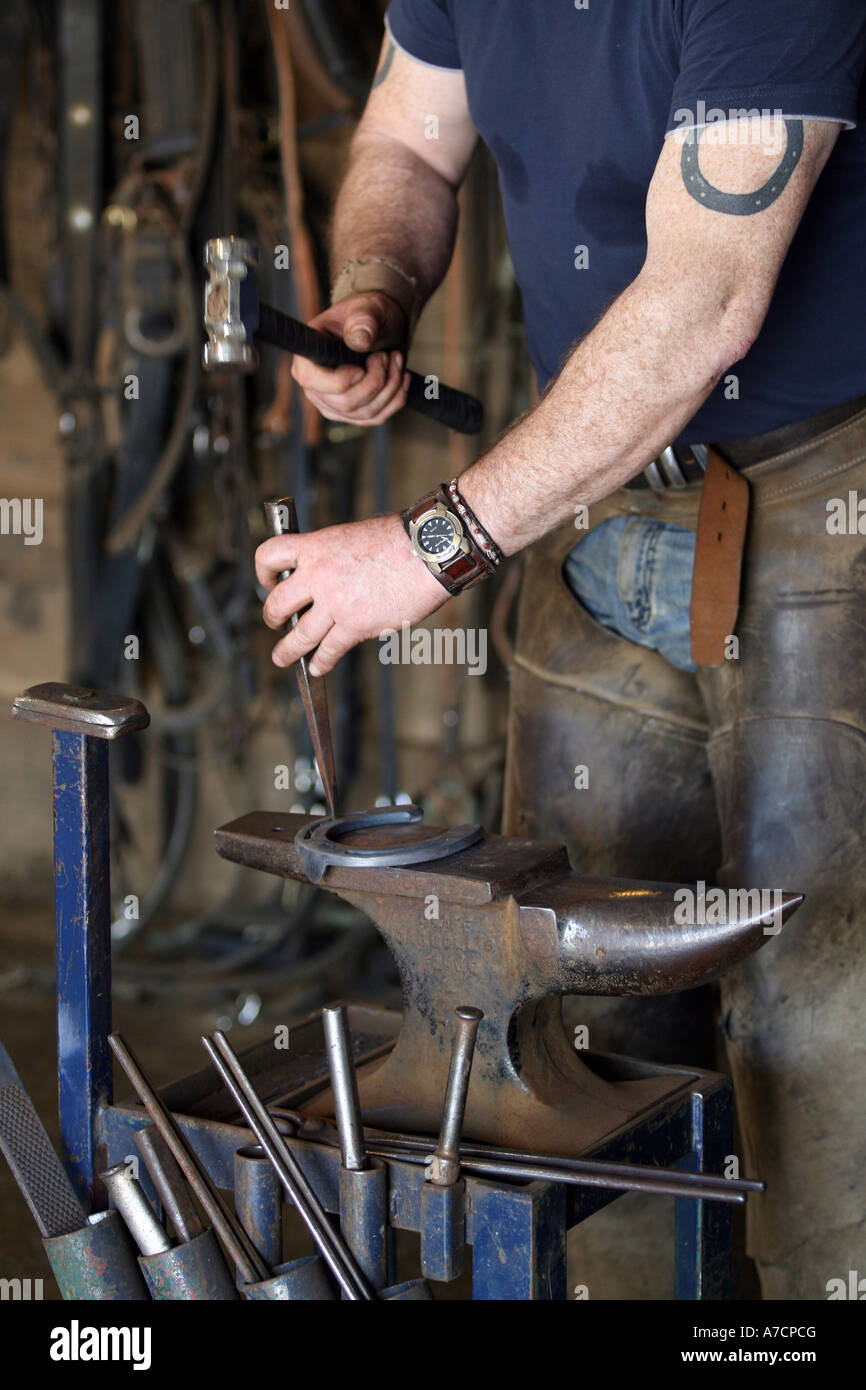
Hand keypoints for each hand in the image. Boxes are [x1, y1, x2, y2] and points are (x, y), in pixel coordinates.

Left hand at [256, 513, 448, 674]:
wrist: (429, 550)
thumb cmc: (402, 539)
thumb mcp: (354, 535)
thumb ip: (333, 556)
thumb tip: (328, 574)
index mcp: (316, 547)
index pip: (269, 556)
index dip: (263, 573)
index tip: (269, 583)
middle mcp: (318, 575)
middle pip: (276, 603)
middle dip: (272, 618)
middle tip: (276, 623)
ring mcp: (334, 603)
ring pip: (298, 636)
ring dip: (287, 651)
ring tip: (283, 657)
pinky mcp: (355, 626)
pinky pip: (328, 651)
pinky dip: (321, 663)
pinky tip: (318, 667)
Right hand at [291, 292, 410, 425]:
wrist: (380, 329)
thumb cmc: (367, 317)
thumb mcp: (366, 309)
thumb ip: (362, 319)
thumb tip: (359, 338)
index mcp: (307, 358)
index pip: (310, 380)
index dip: (340, 379)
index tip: (362, 365)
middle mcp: (315, 387)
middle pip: (346, 403)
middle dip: (376, 379)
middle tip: (387, 355)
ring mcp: (334, 405)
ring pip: (366, 412)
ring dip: (391, 385)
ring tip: (396, 359)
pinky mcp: (354, 415)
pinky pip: (378, 417)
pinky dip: (396, 397)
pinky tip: (401, 375)